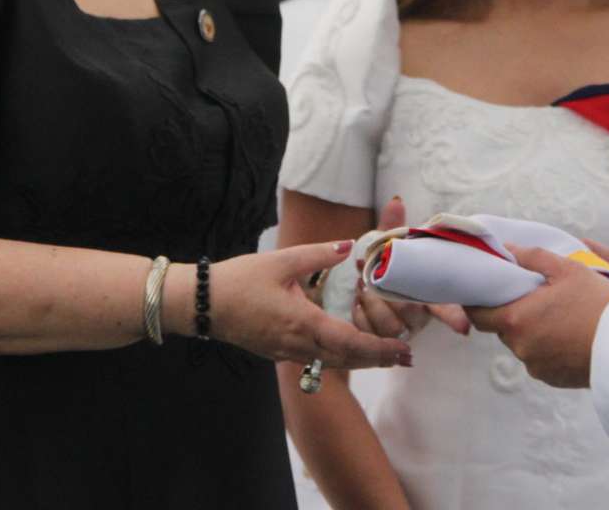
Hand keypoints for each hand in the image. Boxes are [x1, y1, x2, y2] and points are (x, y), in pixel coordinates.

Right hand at [208, 241, 412, 368]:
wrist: (201, 304)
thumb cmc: (239, 281)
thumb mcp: (281, 261)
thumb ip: (318, 254)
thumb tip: (349, 246)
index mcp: (302, 322)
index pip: (351, 342)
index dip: (380, 349)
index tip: (404, 349)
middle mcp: (298, 345)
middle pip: (347, 359)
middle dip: (379, 359)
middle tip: (407, 357)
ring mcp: (287, 352)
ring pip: (332, 362)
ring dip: (361, 360)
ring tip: (387, 357)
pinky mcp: (278, 352)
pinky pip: (316, 359)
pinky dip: (340, 357)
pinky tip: (349, 349)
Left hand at [352, 196, 469, 338]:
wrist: (365, 282)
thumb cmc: (386, 265)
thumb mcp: (390, 246)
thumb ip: (394, 227)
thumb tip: (395, 202)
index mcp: (427, 294)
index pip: (445, 306)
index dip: (454, 317)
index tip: (463, 328)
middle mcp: (417, 316)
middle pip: (411, 314)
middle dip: (388, 296)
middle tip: (370, 277)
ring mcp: (399, 330)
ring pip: (390, 327)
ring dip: (372, 304)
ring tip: (361, 286)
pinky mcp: (378, 338)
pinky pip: (370, 333)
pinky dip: (360, 314)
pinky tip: (356, 300)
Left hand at [466, 244, 608, 388]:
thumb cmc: (598, 303)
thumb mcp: (567, 269)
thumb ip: (531, 256)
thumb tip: (507, 249)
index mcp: (517, 319)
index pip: (477, 314)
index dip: (476, 301)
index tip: (486, 289)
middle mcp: (521, 347)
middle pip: (502, 327)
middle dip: (511, 312)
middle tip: (531, 296)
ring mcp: (536, 366)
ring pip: (522, 343)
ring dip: (531, 330)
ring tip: (556, 315)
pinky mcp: (552, 379)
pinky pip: (540, 359)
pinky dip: (547, 347)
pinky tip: (568, 335)